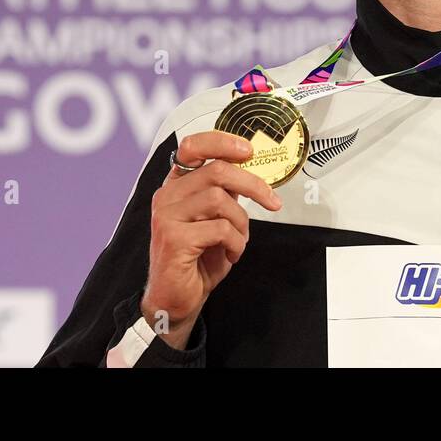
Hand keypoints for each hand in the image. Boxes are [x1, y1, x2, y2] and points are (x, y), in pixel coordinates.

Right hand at [141, 130, 282, 348]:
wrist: (177, 299)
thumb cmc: (198, 258)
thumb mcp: (214, 219)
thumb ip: (224, 194)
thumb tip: (250, 172)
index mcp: (176, 185)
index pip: (191, 146)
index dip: (221, 141)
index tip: (248, 150)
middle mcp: (168, 196)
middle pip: (216, 170)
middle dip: (252, 185)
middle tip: (272, 202)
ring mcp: (167, 216)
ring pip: (220, 199)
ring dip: (241, 223)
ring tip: (239, 241)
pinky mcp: (173, 238)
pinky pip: (219, 229)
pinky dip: (235, 243)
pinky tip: (230, 254)